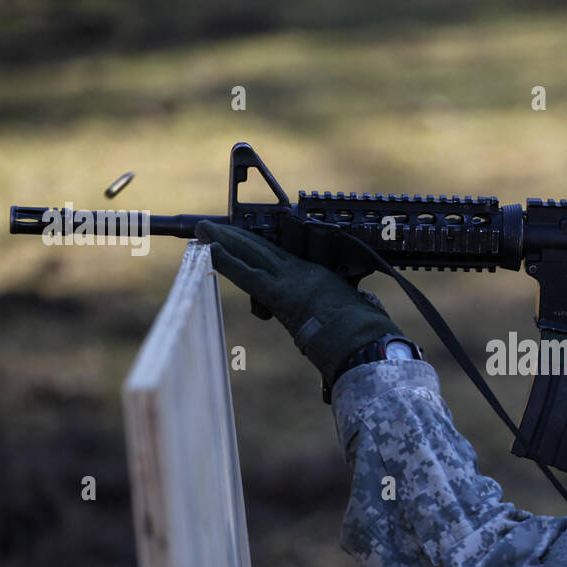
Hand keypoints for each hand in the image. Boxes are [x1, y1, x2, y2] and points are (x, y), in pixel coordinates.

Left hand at [195, 221, 398, 385]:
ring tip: (203, 231)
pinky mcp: (280, 293)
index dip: (256, 245)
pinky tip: (208, 249)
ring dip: (225, 240)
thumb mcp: (352, 312)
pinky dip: (227, 260)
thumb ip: (343, 307)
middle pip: (261, 249)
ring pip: (252, 253)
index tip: (241, 237)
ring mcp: (290, 280)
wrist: (363, 339)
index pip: (278, 257)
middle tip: (211, 227)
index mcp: (316, 277)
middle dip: (235, 237)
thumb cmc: (363, 332)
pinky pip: (248, 274)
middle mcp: (300, 273)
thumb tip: (356, 309)